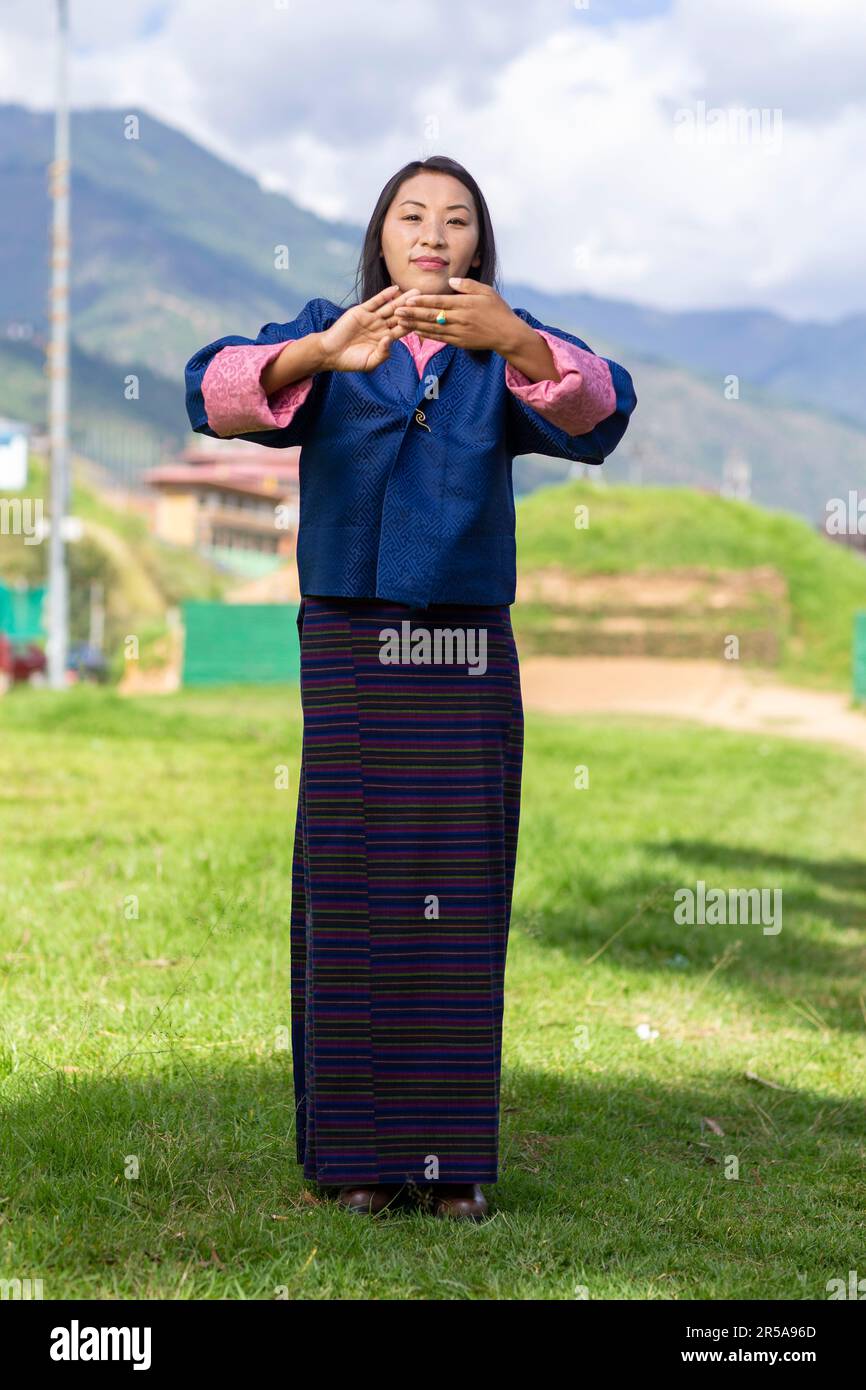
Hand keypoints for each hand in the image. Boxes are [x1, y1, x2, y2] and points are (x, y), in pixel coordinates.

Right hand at [318, 285, 420, 372]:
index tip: (426, 319)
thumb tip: (390, 339)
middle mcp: (380, 327)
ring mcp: (371, 318)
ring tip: (416, 292)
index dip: (413, 324)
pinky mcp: (361, 311)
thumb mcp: (370, 362)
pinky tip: (395, 289)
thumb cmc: (350, 361)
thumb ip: (383, 353)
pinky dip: (385, 295)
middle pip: (400, 316)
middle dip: (412, 308)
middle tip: (427, 300)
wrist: (330, 353)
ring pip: (390, 307)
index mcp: (384, 340)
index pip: (402, 330)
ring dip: (402, 299)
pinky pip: (375, 301)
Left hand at [391, 278, 525, 353]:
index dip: (422, 301)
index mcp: (465, 304)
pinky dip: (426, 335)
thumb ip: (468, 285)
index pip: (439, 302)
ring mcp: (458, 332)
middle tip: (396, 311)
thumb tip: (451, 281)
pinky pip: (439, 338)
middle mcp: (459, 319)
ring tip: (400, 322)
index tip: (408, 299)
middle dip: (412, 314)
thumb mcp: (486, 291)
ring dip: (415, 325)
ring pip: (432, 328)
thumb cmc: (498, 310)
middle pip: (432, 316)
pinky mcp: (459, 342)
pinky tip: (415, 332)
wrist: (508, 334)